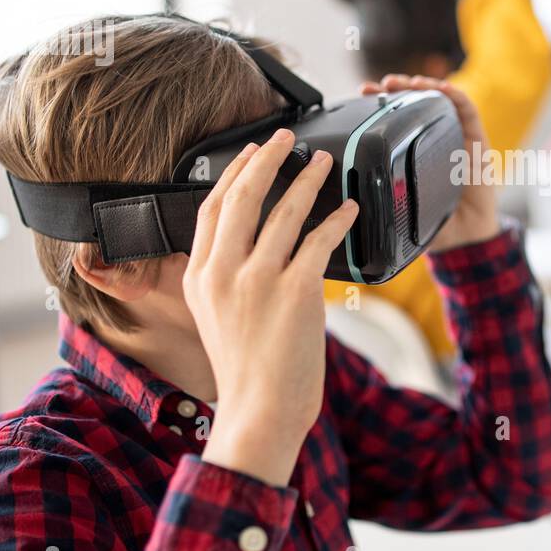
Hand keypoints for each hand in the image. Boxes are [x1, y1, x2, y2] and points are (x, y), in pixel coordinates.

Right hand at [183, 129, 357, 486]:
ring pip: (285, 210)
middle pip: (242, 196)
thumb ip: (225, 281)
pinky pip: (321, 239)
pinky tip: (351, 209)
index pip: (211, 209)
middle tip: (287, 138)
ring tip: (325, 163)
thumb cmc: (247, 372)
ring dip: (308, 179)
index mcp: (199, 278)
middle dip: (267, 159)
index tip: (250, 153)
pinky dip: (338, 218)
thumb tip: (250, 247)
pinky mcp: (296, 291)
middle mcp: (224, 273)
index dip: (232, 174)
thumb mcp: (214, 319)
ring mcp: (259, 280)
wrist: (260, 412)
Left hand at [360, 75, 500, 251]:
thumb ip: (381, 196)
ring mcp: (456, 136)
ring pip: (439, 100)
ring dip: (424, 85)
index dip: (378, 104)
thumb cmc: (433, 219)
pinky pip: (468, 111)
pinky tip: (442, 88)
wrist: (466, 236)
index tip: (361, 95)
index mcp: (414, 149)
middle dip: (397, 89)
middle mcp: (435, 138)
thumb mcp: (400, 204)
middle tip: (380, 85)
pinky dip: (455, 96)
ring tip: (408, 82)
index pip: (395, 117)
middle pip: (416, 102)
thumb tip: (348, 200)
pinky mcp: (477, 140)